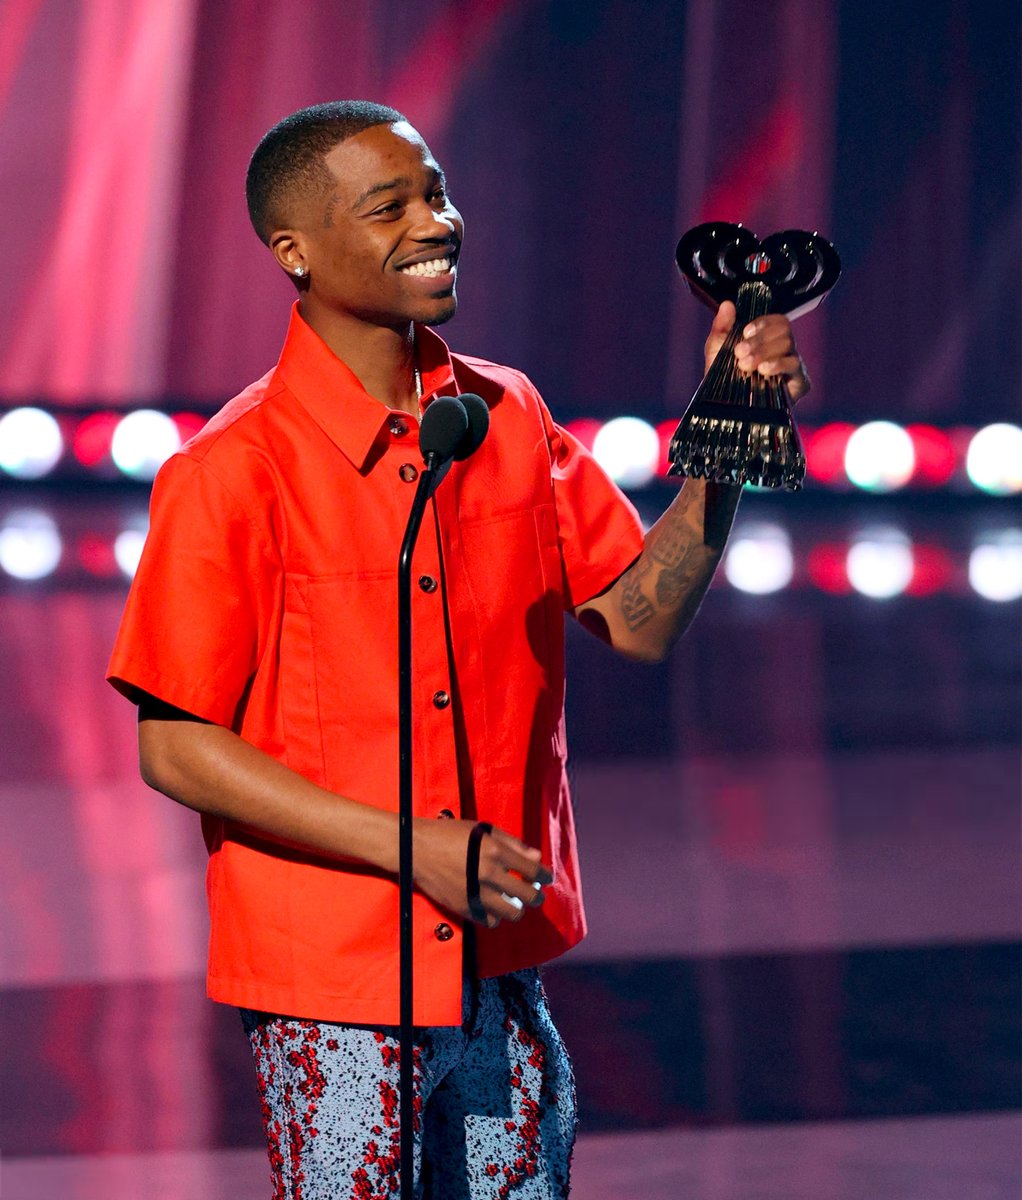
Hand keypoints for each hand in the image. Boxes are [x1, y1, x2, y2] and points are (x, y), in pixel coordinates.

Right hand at [411, 818, 551, 927]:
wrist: (416, 849)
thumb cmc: (450, 835)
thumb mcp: (482, 830)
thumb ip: (512, 843)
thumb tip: (536, 858)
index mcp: (495, 850)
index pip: (533, 870)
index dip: (545, 876)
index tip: (546, 879)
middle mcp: (488, 873)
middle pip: (528, 896)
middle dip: (536, 897)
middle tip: (534, 895)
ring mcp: (475, 893)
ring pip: (512, 913)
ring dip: (517, 909)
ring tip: (514, 903)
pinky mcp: (463, 907)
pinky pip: (490, 921)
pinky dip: (495, 917)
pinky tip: (492, 908)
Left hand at [704, 300, 809, 402]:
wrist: (726, 410)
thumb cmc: (724, 381)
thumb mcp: (717, 352)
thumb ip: (721, 327)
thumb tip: (726, 305)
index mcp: (769, 340)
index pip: (778, 321)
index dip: (763, 322)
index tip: (745, 332)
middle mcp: (784, 351)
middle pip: (784, 331)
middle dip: (759, 340)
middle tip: (740, 353)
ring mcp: (793, 366)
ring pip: (788, 345)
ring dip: (764, 352)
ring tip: (746, 365)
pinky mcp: (800, 383)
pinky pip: (795, 366)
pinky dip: (778, 365)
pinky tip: (764, 370)